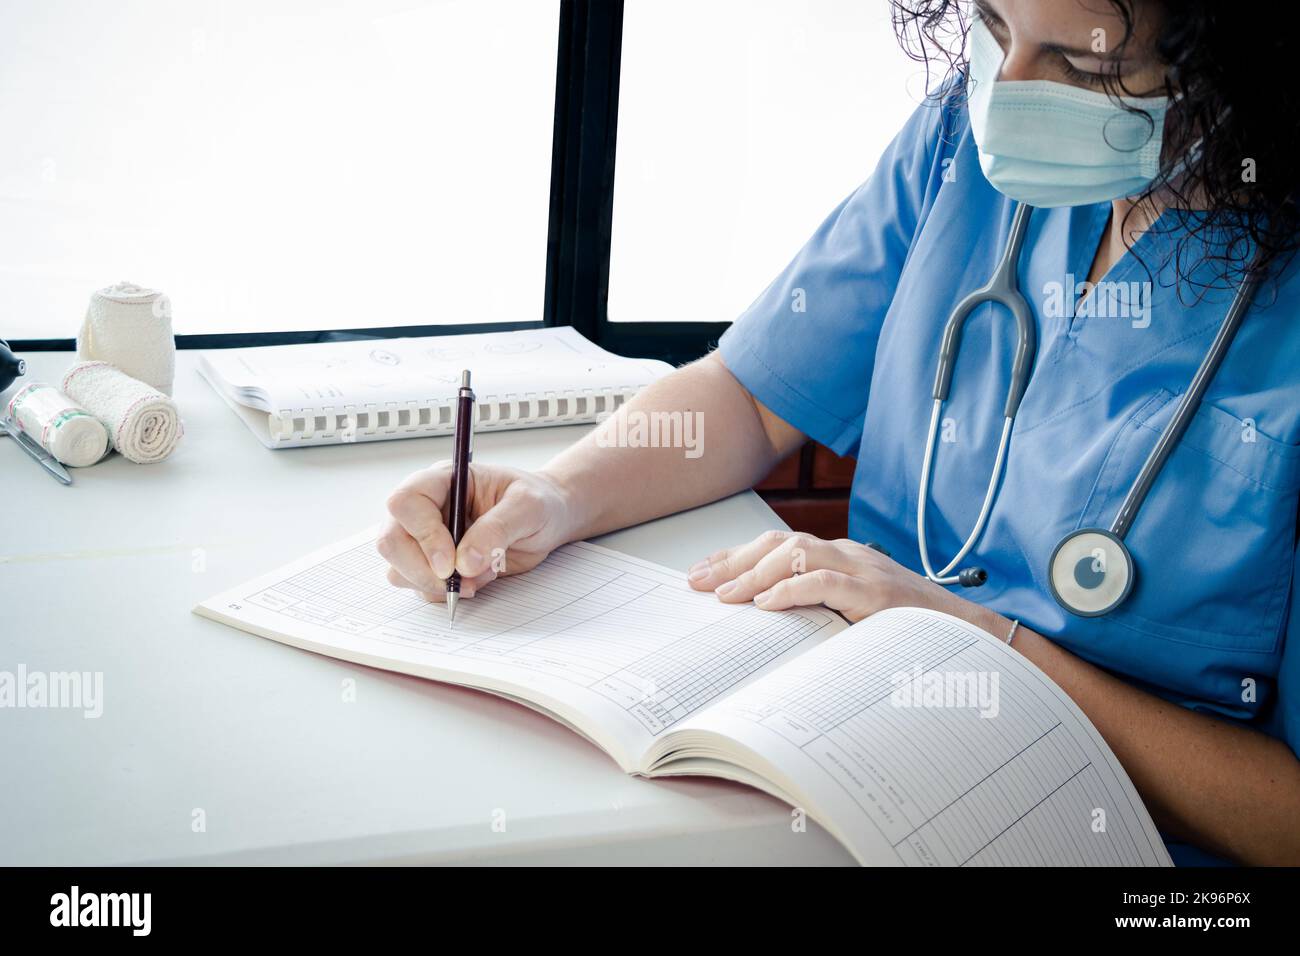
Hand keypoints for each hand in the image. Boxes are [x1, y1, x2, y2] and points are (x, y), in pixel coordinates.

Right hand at [378, 462, 574, 600]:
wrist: (547, 522)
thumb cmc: (538, 502)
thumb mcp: (528, 506)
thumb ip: (497, 530)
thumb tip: (465, 563)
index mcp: (442, 481)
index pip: (406, 503)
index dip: (423, 535)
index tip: (450, 564)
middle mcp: (426, 509)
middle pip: (391, 540)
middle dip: (421, 570)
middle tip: (459, 583)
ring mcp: (425, 539)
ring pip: (399, 569)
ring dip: (436, 584)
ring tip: (480, 576)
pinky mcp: (433, 565)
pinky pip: (419, 587)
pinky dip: (445, 593)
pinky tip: (477, 581)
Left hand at [687, 529, 998, 626]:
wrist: (971, 636)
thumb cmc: (911, 630)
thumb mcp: (854, 617)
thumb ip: (818, 614)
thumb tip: (767, 631)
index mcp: (840, 558)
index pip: (778, 545)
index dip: (737, 557)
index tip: (701, 573)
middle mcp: (847, 555)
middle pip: (778, 542)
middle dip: (732, 560)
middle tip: (696, 581)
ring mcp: (863, 570)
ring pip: (797, 553)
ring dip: (754, 574)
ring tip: (724, 596)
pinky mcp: (876, 593)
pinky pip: (825, 582)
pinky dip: (791, 589)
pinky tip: (766, 603)